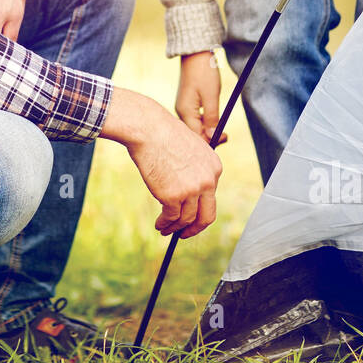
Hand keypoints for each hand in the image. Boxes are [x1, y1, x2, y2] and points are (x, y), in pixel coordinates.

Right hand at [98, 87, 222, 238]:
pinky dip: (165, 224)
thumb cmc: (163, 135)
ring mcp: (192, 189)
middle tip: (184, 234)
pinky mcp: (174, 196)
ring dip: (175, 228)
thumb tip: (187, 193)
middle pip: (206, 216)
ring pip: (187, 219)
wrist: (148, 128)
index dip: (200, 211)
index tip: (190, 218)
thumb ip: (195, 169)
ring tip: (165, 229)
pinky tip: (159, 224)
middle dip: (195, 228)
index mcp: (215, 168)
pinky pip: (171, 218)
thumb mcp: (190, 149)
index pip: (211, 198)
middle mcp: (208, 181)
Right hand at [176, 50, 224, 144]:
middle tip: (226, 135)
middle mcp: (181, 112)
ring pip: (196, 127)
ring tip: (222, 128)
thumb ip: (211, 118)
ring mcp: (183, 108)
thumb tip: (212, 137)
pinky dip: (205, 122)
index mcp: (185, 112)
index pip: (196, 136)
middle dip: (210, 137)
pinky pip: (195, 119)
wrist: (195, 54)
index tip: (226, 136)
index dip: (211, 141)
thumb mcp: (211, 96)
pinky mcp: (187, 104)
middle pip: (195, 134)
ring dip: (208, 130)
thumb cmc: (203, 73)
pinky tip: (213, 119)